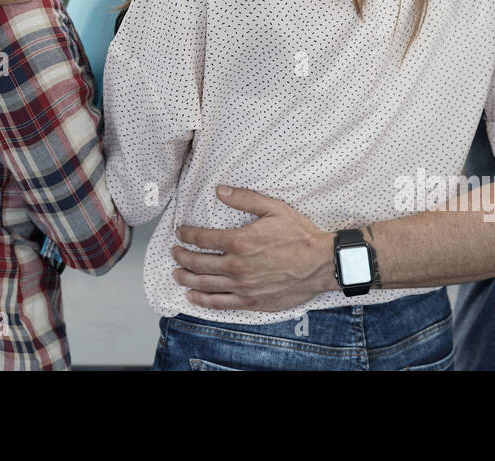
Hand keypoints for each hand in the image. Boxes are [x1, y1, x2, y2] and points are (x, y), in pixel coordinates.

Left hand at [171, 186, 334, 311]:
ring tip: (176, 274)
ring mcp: (243, 286)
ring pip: (204, 285)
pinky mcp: (251, 301)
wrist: (321, 264)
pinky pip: (220, 304)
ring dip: (186, 279)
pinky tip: (192, 298)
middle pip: (198, 264)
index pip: (203, 239)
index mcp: (239, 242)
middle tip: (174, 253)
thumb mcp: (273, 209)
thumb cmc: (299, 235)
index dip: (187, 235)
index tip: (179, 232)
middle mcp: (236, 266)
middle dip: (181, 257)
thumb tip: (219, 190)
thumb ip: (244, 198)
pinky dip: (202, 301)